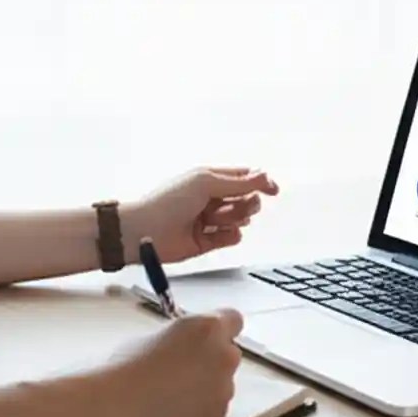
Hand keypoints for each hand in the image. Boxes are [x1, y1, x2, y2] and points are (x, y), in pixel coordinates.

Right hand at [102, 310, 244, 416]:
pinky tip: (174, 408)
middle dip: (213, 359)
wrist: (117, 405)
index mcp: (208, 327)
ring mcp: (224, 388)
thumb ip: (184, 335)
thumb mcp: (157, 333)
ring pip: (223, 382)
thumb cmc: (127, 367)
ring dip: (207, 385)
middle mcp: (224, 355)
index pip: (234, 320)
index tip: (211, 337)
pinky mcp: (218, 415)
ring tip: (172, 392)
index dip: (221, 329)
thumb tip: (190, 343)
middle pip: (230, 352)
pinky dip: (201, 408)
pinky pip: (215, 407)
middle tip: (185, 368)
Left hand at [124, 167, 279, 263]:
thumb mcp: (206, 183)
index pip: (244, 177)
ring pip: (242, 219)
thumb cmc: (168, 202)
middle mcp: (212, 198)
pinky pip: (233, 237)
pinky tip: (213, 233)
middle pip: (248, 199)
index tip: (272, 189)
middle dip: (246, 203)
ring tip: (212, 219)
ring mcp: (211, 220)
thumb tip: (264, 176)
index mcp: (210, 179)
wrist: (145, 231)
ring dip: (232, 218)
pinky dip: (227, 236)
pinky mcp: (209, 241)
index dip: (260, 182)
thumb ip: (238, 182)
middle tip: (232, 205)